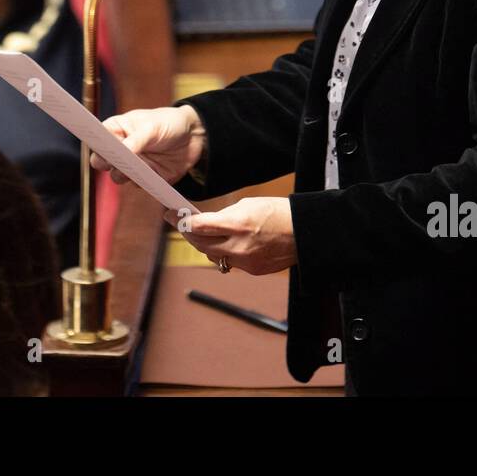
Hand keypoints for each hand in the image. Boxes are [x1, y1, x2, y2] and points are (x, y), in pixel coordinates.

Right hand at [91, 105, 206, 186]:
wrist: (194, 137)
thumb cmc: (168, 123)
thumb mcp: (152, 127)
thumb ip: (136, 140)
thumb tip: (122, 153)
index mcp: (116, 130)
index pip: (97, 140)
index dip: (97, 146)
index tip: (103, 150)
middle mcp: (120, 149)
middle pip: (101, 162)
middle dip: (107, 164)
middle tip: (118, 162)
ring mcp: (132, 165)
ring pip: (117, 177)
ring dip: (124, 175)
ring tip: (137, 169)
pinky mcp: (145, 178)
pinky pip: (138, 186)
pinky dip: (143, 183)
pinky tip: (152, 176)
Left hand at [165, 197, 297, 275]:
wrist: (305, 233)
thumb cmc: (279, 212)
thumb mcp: (248, 205)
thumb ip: (224, 216)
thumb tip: (207, 223)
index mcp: (237, 224)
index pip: (198, 227)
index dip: (180, 222)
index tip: (171, 216)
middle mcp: (238, 246)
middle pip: (200, 245)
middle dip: (189, 235)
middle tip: (182, 226)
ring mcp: (246, 262)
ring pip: (213, 256)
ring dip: (206, 245)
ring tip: (205, 235)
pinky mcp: (253, 270)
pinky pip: (230, 263)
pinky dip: (226, 253)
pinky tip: (229, 244)